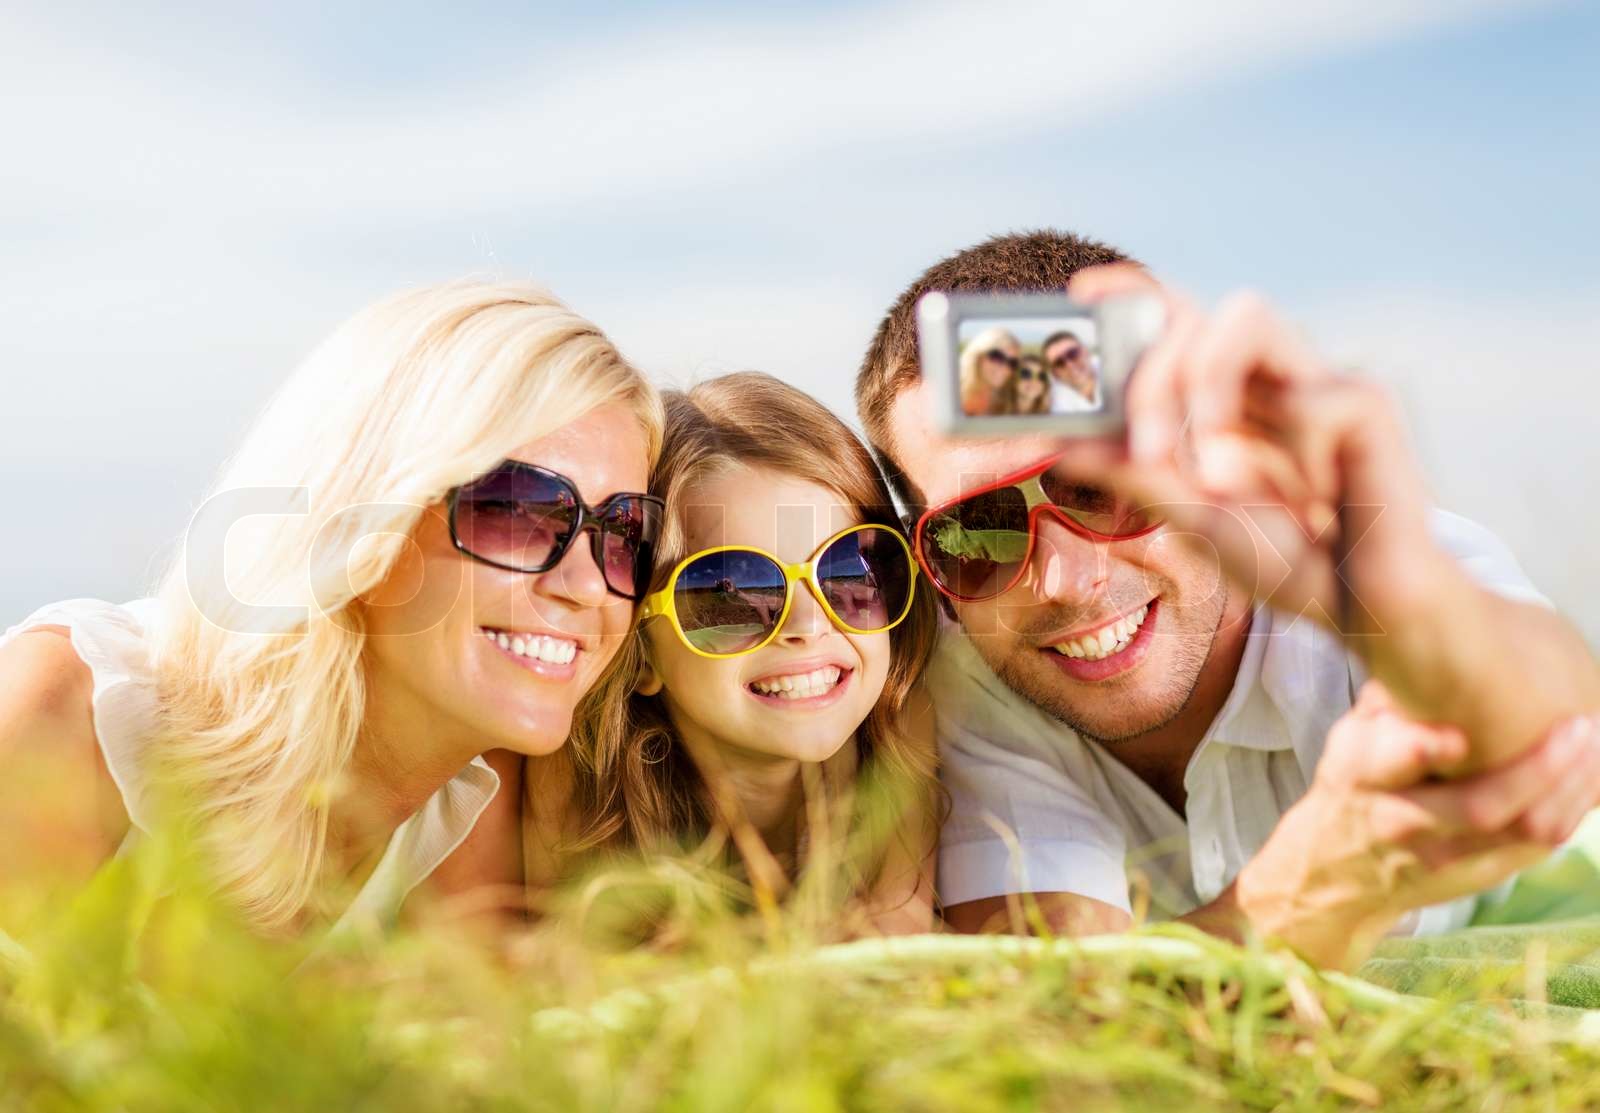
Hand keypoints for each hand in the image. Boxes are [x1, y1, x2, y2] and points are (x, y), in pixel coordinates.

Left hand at [1064, 265, 1599, 773]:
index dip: (1131, 290)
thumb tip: (1054, 441)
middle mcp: (1263, 373)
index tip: (1083, 290)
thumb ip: (1128, 473)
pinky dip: (1296, 461)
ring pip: (1246, 318)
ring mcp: (1313, 378)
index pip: (1173, 315)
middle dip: (1152, 382)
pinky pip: (1310, 398)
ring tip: (1215, 473)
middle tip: (1149, 457)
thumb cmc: (1281, 557)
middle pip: (1191, 317)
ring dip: (1211, 389)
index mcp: (1219, 393)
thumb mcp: (1187, 516)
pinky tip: (1316, 504)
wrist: (1360, 609)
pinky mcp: (1364, 400)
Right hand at [1233, 682, 1599, 969]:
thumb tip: (1420, 645)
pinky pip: (1537, 846)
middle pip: (1477, 807)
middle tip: (1578, 727)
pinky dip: (1571, 807)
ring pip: (1520, 831)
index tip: (1452, 734)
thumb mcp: (1348, 740)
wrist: (1336, 875)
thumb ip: (1388, 703)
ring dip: (1569, 788)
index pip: (1385, 765)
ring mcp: (1444, 857)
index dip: (1419, 748)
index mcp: (1361, 778)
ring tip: (1595, 745)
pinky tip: (1590, 775)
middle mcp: (1402, 822)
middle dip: (1537, 768)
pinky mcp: (1477, 876)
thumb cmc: (1351, 792)